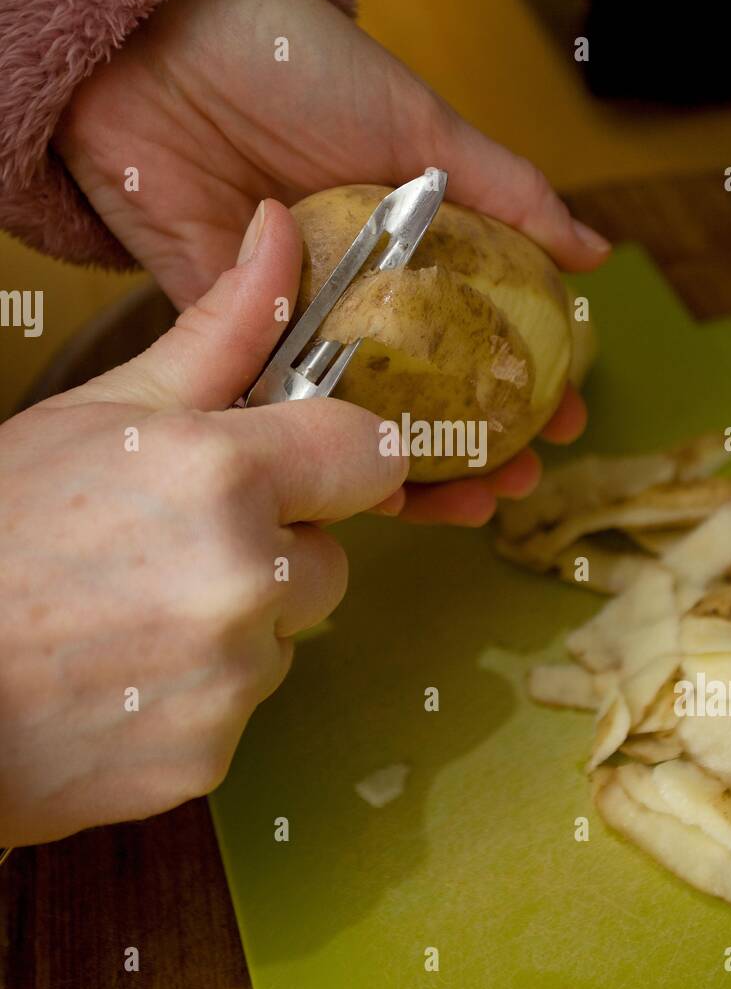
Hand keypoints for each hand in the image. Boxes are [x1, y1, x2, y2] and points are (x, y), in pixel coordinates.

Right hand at [0, 201, 405, 845]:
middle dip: (273, 549)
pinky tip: (120, 674)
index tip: (304, 467)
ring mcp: (231, 677)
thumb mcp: (98, 410)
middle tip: (171, 546)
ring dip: (234, 625)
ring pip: (284, 637)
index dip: (336, 460)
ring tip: (130, 614)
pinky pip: (241, 708)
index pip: (373, 457)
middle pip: (328, 559)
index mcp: (225, 472)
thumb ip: (217, 334)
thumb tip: (279, 234)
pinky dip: (198, 696)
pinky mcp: (210, 754)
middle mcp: (247, 577)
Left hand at [54, 0, 608, 524]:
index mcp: (402, 243)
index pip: (476, 327)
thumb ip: (505, 193)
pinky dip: (318, 443)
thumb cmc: (298, 66)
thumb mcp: (419, 125)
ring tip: (463, 500)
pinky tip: (367, 478)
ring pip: (356, 410)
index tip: (565, 419)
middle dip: (476, 444)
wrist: (162, 47)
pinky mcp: (222, 332)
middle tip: (521, 479)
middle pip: (421, 386)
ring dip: (405, 461)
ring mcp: (290, 316)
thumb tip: (593, 252)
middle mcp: (352, 289)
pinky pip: (278, 403)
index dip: (522, 378)